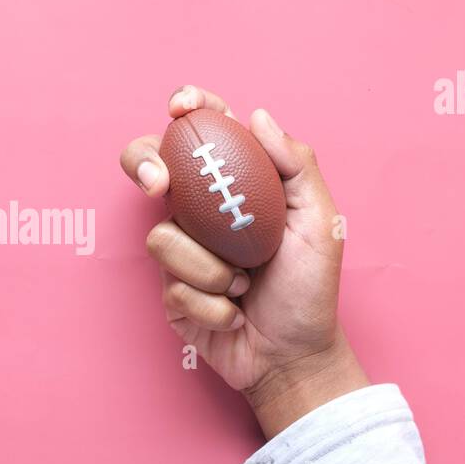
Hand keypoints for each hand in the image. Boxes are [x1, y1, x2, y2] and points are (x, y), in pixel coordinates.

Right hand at [120, 85, 368, 437]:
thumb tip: (256, 116)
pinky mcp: (169, 291)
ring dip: (211, 268)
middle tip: (160, 184)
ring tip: (245, 285)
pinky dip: (211, 302)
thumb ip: (295, 165)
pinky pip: (171, 283)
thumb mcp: (320, 221)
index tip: (183, 108)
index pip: (205, 134)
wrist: (294, 355)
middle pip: (149, 165)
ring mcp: (181, 250)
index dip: (189, 110)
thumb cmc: (310, 288)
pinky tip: (234, 312)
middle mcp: (201, 211)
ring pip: (163, 237)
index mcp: (236, 185)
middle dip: (144, 164)